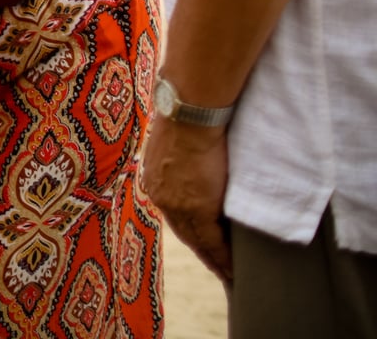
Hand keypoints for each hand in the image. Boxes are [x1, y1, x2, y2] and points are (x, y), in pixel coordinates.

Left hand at [140, 117, 231, 282]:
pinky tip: (233, 269)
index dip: (189, 230)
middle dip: (202, 251)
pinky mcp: (197, 209)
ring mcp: (178, 205)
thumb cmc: (188, 116)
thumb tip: (196, 156)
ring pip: (197, 241)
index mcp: (156, 180)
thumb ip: (182, 157)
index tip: (202, 243)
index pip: (174, 213)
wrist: (192, 113)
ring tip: (229, 275)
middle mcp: (161, 196)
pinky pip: (211, 241)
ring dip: (214, 260)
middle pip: (184, 233)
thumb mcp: (176, 140)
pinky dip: (222, 258)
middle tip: (219, 268)